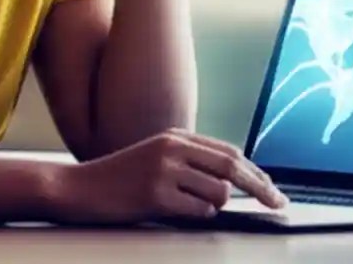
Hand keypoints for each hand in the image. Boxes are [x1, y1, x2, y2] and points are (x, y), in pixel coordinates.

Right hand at [52, 129, 285, 223]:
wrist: (75, 188)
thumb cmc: (118, 179)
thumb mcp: (157, 158)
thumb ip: (191, 162)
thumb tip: (232, 181)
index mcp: (177, 137)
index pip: (230, 152)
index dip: (254, 171)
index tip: (272, 187)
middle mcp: (174, 148)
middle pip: (233, 167)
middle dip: (260, 187)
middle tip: (278, 202)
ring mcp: (164, 170)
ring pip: (218, 192)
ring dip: (216, 206)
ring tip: (189, 206)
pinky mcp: (155, 194)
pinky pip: (198, 210)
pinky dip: (197, 216)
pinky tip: (175, 212)